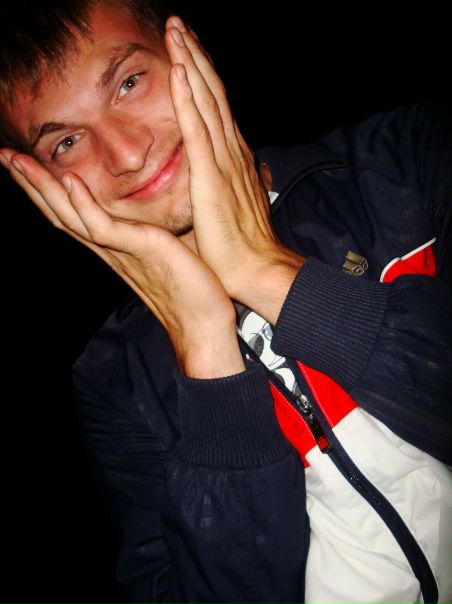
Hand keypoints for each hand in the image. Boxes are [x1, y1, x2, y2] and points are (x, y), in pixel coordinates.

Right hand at [0, 152, 243, 376]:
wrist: (205, 323)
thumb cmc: (192, 287)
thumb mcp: (165, 249)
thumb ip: (149, 232)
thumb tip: (151, 219)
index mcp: (114, 245)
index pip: (72, 213)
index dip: (48, 190)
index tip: (27, 163)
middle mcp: (109, 248)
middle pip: (60, 212)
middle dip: (31, 184)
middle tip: (5, 155)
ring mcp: (120, 250)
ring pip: (70, 217)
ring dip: (42, 187)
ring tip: (17, 160)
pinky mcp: (139, 250)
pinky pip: (103, 228)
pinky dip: (84, 204)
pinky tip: (69, 181)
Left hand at [165, 17, 303, 324]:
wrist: (258, 269)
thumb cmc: (243, 244)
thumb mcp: (238, 203)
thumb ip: (238, 180)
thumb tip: (251, 167)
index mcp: (232, 157)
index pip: (215, 107)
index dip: (202, 75)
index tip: (187, 48)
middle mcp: (231, 151)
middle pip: (212, 94)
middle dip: (195, 55)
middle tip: (178, 23)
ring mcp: (224, 161)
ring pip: (207, 102)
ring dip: (192, 63)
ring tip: (176, 31)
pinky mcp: (212, 178)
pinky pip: (198, 131)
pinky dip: (190, 100)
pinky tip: (181, 71)